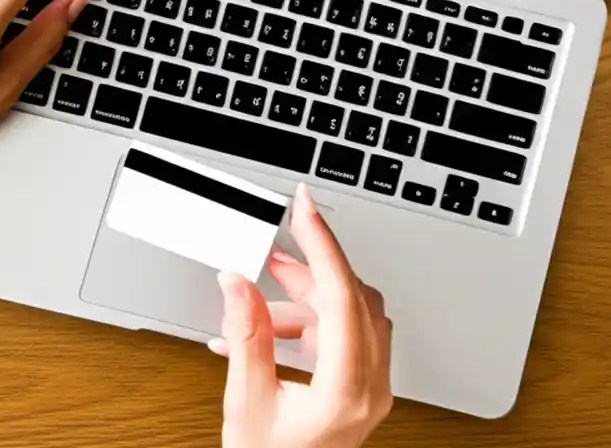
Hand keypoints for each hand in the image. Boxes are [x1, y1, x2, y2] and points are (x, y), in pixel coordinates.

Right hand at [210, 185, 392, 447]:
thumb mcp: (246, 402)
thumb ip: (244, 336)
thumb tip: (237, 283)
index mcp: (347, 391)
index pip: (342, 297)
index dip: (321, 244)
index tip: (304, 208)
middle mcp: (371, 388)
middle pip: (352, 299)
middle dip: (312, 266)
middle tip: (277, 244)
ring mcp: (372, 390)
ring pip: (351, 314)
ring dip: (309, 294)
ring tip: (263, 289)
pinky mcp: (363, 389)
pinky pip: (346, 335)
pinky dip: (311, 320)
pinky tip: (269, 327)